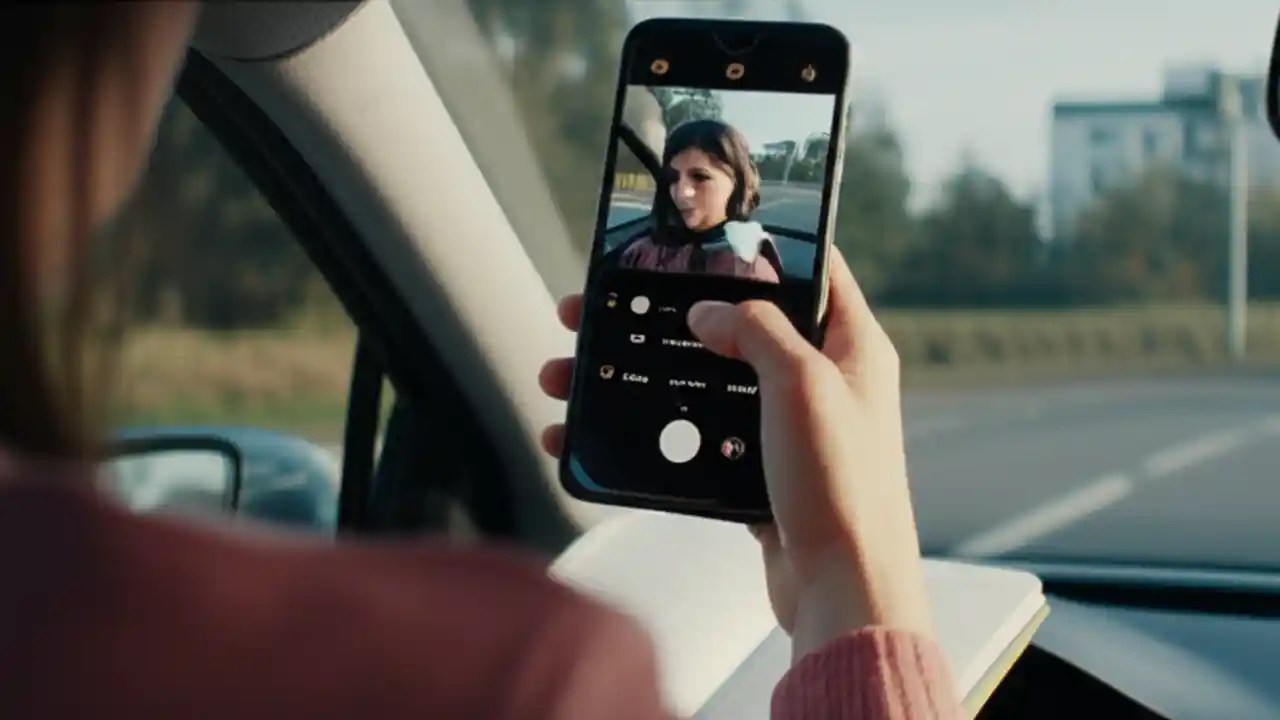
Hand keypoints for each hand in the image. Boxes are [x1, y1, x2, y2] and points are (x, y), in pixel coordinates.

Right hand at [538, 248, 932, 661]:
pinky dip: (650, 429)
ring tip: (571, 373)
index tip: (698, 239)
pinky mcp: (756, 471)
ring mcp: (785, 428)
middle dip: (664, 316)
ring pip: (701, 383)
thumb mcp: (801, 384)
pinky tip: (598, 429)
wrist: (843, 589)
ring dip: (639, 374)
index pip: (813, 271)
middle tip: (599, 308)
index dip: (761, 248)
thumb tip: (708, 309)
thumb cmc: (842, 484)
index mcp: (852, 346)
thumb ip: (756, 330)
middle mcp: (821, 380)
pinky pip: (693, 437)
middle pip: (734, 326)